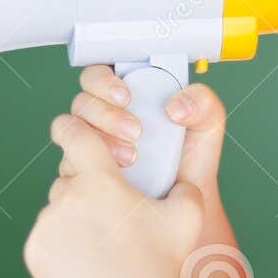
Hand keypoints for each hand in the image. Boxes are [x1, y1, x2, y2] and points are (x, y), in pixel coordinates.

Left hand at [22, 111, 206, 277]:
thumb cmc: (165, 262)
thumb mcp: (188, 213)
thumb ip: (183, 184)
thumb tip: (181, 180)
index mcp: (99, 179)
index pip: (74, 133)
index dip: (74, 129)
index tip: (75, 134)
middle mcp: (66, 197)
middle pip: (69, 180)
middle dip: (85, 191)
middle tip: (109, 217)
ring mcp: (46, 226)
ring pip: (56, 210)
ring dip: (72, 219)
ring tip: (100, 245)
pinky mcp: (35, 253)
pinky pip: (45, 238)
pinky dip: (59, 246)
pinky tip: (85, 260)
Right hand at [69, 65, 230, 214]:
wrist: (182, 202)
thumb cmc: (191, 160)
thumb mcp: (207, 124)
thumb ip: (203, 102)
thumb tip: (176, 105)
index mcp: (130, 95)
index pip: (100, 75)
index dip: (104, 80)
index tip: (126, 95)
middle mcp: (105, 116)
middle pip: (82, 100)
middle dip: (104, 113)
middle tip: (135, 130)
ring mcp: (92, 143)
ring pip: (71, 129)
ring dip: (98, 139)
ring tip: (131, 156)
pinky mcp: (83, 169)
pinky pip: (70, 160)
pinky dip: (88, 164)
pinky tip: (118, 172)